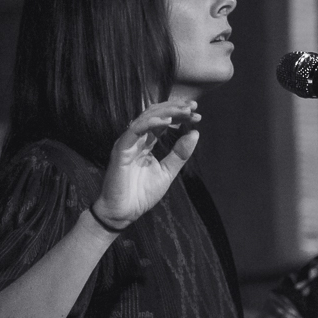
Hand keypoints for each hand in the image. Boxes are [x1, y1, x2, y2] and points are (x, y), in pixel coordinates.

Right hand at [93, 100, 201, 228]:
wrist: (124, 212)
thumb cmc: (142, 193)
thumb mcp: (167, 172)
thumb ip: (179, 154)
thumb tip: (195, 133)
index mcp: (146, 142)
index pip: (163, 121)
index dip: (179, 115)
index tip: (197, 114)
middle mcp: (136, 138)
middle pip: (155, 114)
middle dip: (175, 108)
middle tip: (193, 106)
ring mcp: (128, 142)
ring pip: (145, 118)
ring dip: (166, 112)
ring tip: (184, 111)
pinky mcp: (120, 149)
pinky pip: (134, 130)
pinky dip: (150, 124)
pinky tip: (166, 122)